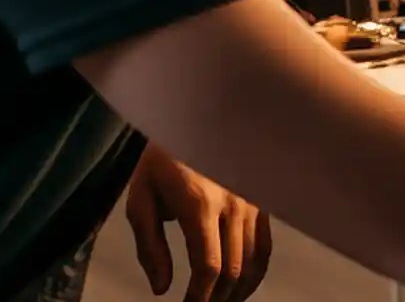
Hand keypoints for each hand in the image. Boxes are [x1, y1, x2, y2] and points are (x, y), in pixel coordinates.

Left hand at [126, 144, 271, 300]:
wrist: (192, 120)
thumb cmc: (160, 162)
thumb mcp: (140, 201)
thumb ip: (149, 247)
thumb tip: (161, 288)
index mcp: (199, 204)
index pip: (209, 266)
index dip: (199, 296)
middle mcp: (232, 204)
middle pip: (234, 269)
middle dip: (218, 298)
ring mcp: (250, 202)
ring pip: (253, 261)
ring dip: (239, 290)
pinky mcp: (259, 201)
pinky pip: (264, 245)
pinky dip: (255, 271)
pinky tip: (241, 284)